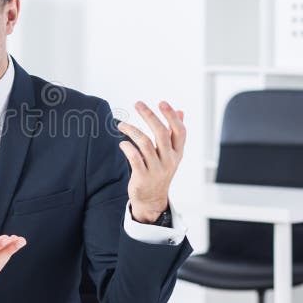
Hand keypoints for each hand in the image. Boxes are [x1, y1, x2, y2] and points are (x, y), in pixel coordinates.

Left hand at [116, 101, 185, 222]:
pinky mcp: (143, 177)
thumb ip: (175, 133)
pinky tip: (122, 142)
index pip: (180, 131)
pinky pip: (135, 158)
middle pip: (161, 133)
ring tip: (121, 125)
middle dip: (149, 116)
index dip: (172, 116)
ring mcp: (156, 169)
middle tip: (138, 104)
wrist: (152, 200)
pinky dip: (127, 148)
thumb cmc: (160, 171)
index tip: (162, 102)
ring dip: (132, 130)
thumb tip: (181, 111)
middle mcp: (169, 160)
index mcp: (177, 153)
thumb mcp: (171, 154)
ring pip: (145, 143)